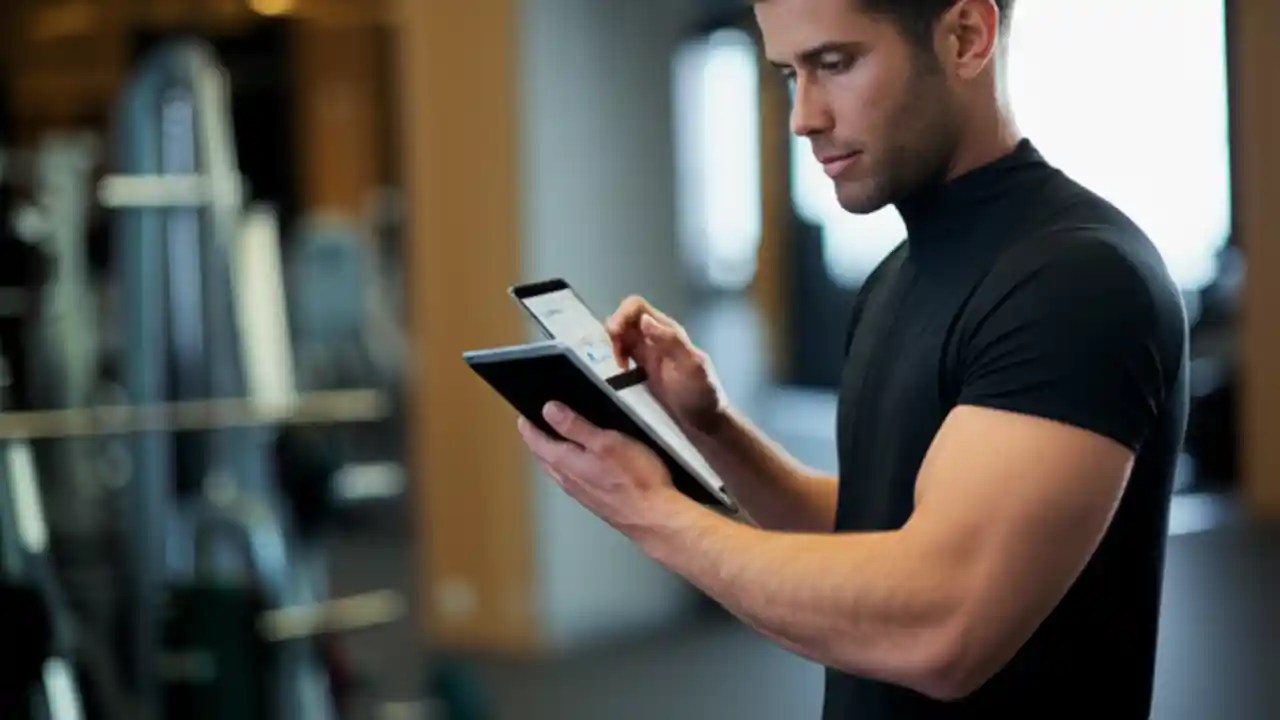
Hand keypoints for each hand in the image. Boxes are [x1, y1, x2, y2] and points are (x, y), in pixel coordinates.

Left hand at [517, 401, 689, 537]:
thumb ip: (575, 426)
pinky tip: (578, 464)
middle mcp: (568, 480)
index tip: (522, 416)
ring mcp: (581, 493)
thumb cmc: (634, 478)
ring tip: (553, 441)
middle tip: (534, 425)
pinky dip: (567, 467)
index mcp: (565, 463)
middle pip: (544, 458)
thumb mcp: (606, 442)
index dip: (528, 427)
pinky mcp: (595, 501)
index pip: (536, 442)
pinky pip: (571, 480)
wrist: (653, 517)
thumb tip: (548, 409)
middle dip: (537, 441)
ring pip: (557, 470)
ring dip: (550, 455)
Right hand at [605, 295, 727, 434]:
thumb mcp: (692, 367)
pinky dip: (616, 356)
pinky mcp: (643, 368)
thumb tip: (645, 320)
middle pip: (626, 318)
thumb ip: (672, 342)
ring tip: (620, 365)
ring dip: (614, 344)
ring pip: (622, 334)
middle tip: (616, 355)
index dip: (621, 314)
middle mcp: (656, 336)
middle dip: (614, 330)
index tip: (614, 335)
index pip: (637, 307)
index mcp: (668, 331)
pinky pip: (623, 352)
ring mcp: (649, 352)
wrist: (706, 420)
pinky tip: (622, 372)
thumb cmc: (702, 394)